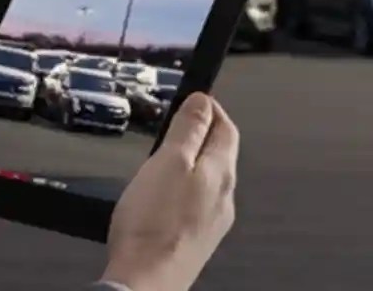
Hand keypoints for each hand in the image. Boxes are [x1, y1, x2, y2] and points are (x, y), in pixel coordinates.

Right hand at [101, 93, 238, 290]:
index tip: (197, 100)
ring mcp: (213, 222)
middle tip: (183, 124)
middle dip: (204, 135)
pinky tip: (167, 196)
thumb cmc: (154, 225)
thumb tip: (203, 101)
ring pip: (210, 181)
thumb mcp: (169, 161)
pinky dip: (186, 190)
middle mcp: (224, 197)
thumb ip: (189, 130)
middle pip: (221, 155)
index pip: (227, 129)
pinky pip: (198, 205)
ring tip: (171, 156)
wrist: (145, 282)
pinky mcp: (197, 241)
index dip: (212, 110)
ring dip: (194, 163)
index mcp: (221, 172)